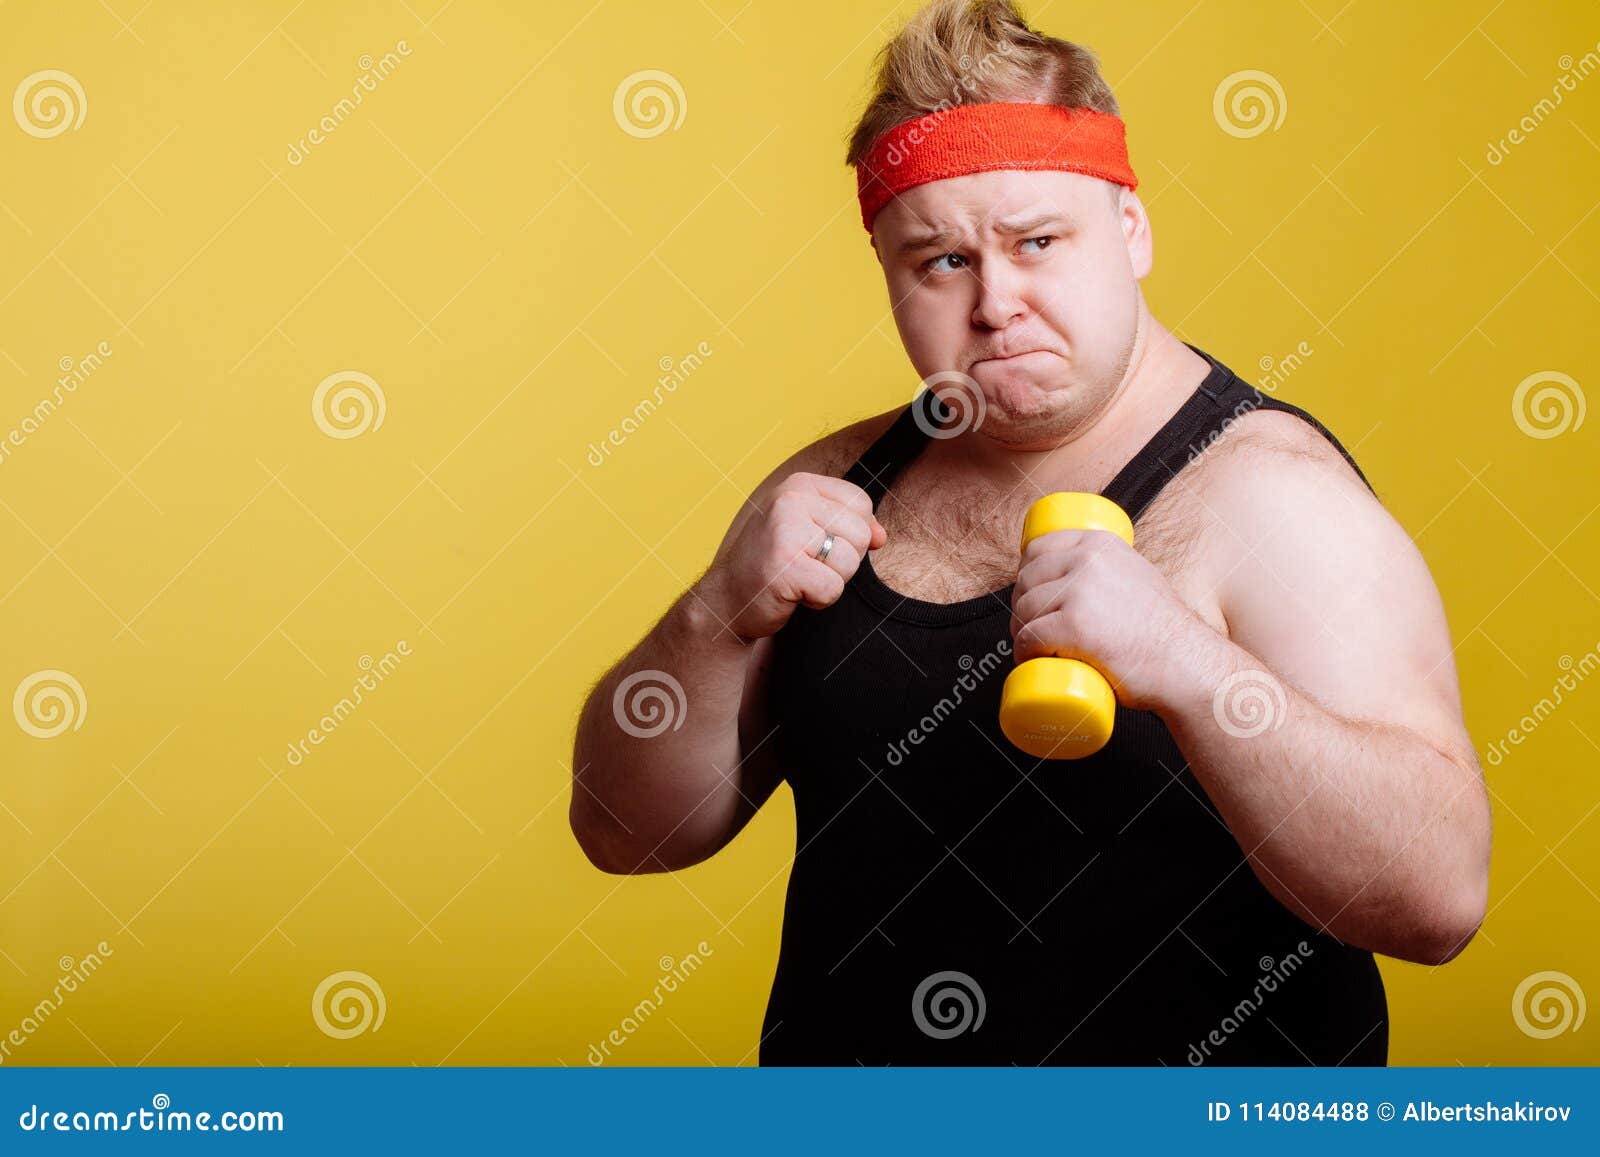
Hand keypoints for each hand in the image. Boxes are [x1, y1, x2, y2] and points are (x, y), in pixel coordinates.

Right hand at [700, 473, 885, 640]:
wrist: (727, 600)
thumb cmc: (773, 564)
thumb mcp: (810, 531)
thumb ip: (848, 525)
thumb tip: (882, 536)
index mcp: (800, 484)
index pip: (861, 504)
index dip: (849, 534)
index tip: (816, 545)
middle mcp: (791, 499)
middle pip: (860, 534)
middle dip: (841, 561)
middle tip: (806, 565)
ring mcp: (785, 530)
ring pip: (850, 561)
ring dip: (830, 581)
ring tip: (799, 577)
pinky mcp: (784, 565)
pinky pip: (833, 588)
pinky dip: (818, 600)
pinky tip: (793, 592)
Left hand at [1008, 528, 1202, 711]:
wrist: (1187, 663)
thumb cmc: (1164, 631)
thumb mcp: (1138, 577)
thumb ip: (1111, 569)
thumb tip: (1079, 577)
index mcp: (1100, 544)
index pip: (1039, 547)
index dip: (1026, 574)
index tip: (1030, 596)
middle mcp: (1088, 560)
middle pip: (1027, 579)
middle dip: (1021, 606)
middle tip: (1032, 630)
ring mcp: (1080, 592)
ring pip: (1025, 609)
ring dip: (1021, 632)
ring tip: (1036, 649)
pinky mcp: (1074, 626)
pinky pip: (1029, 636)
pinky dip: (1023, 652)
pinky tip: (1031, 659)